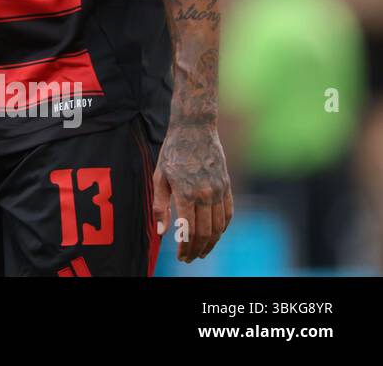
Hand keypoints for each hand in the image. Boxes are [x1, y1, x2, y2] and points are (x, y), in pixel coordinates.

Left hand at [152, 120, 232, 261]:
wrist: (195, 129)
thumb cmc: (172, 152)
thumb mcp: (159, 176)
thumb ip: (160, 206)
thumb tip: (161, 232)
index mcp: (186, 193)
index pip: (188, 230)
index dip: (185, 248)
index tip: (180, 257)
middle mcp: (205, 194)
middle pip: (206, 232)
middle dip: (198, 249)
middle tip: (190, 258)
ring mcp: (219, 190)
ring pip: (219, 226)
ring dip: (212, 243)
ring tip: (202, 251)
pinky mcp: (227, 185)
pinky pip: (228, 213)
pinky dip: (223, 228)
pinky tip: (216, 234)